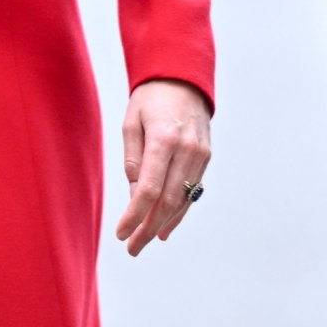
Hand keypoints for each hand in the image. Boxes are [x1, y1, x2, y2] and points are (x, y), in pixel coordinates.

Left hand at [116, 78, 211, 255]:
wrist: (183, 78)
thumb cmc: (150, 99)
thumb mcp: (131, 123)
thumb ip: (133, 160)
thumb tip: (136, 195)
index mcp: (164, 139)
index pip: (150, 189)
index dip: (135, 215)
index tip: (121, 232)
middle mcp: (186, 150)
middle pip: (168, 201)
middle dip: (148, 228)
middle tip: (132, 247)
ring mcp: (200, 155)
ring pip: (182, 200)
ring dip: (163, 224)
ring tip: (144, 241)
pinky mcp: (205, 158)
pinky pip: (191, 191)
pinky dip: (178, 211)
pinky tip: (165, 227)